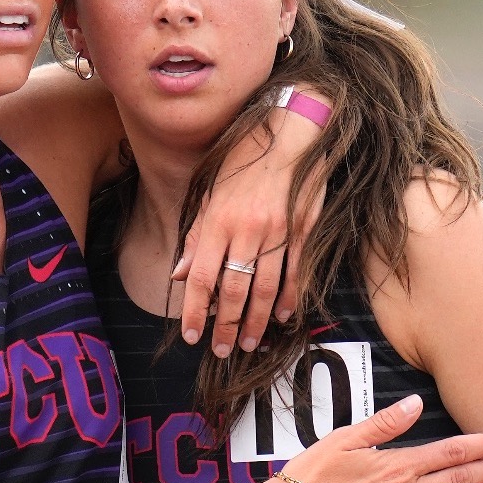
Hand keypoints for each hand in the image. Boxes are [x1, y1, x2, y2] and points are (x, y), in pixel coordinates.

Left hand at [175, 98, 327, 357]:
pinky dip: (288, 297)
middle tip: (223, 350)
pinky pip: (294, 271)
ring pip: (265, 287)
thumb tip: (180, 273)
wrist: (290, 132)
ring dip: (255, 320)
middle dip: (226, 325)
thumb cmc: (244, 158)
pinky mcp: (302, 230)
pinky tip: (281, 315)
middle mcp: (246, 230)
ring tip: (249, 342)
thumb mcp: (210, 191)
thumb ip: (196, 235)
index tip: (192, 335)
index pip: (202, 276)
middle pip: (234, 289)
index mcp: (218, 220)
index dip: (195, 309)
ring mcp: (277, 232)